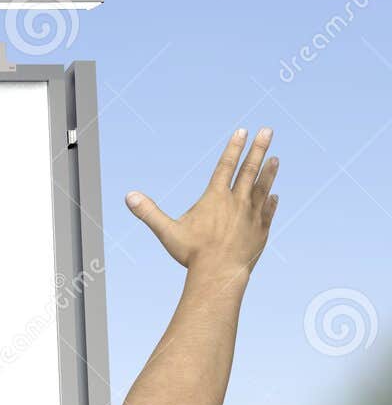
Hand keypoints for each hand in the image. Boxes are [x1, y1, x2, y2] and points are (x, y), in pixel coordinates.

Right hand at [126, 127, 279, 276]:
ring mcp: (251, 216)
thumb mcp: (167, 232)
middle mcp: (237, 202)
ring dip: (269, 172)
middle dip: (259, 148)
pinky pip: (267, 212)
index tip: (242, 130)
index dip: (234, 147)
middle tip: (268, 131)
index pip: (226, 165)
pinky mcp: (260, 231)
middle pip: (250, 170)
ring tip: (275, 159)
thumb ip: (149, 212)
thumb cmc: (192, 254)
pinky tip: (274, 196)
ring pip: (262, 188)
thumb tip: (129, 196)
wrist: (220, 274)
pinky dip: (270, 203)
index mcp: (216, 198)